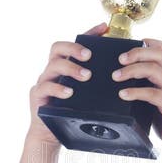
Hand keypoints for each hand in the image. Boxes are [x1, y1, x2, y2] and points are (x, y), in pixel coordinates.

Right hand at [28, 21, 108, 143]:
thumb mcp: (87, 96)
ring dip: (71, 68)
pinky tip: (69, 92)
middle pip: (58, 47)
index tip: (104, 28)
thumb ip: (97, 85)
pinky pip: (45, 87)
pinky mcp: (37, 95)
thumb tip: (124, 78)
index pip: (75, 43)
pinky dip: (58, 89)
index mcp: (66, 66)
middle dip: (74, 47)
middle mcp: (53, 70)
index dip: (89, 33)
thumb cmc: (71, 114)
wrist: (50, 135)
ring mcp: (44, 81)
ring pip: (53, 65)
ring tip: (86, 76)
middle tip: (89, 55)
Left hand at [112, 38, 161, 157]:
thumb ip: (145, 90)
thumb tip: (121, 87)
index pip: (161, 48)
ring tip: (115, 76)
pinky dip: (135, 92)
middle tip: (119, 60)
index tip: (126, 47)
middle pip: (156, 52)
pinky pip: (152, 93)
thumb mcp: (157, 101)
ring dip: (131, 70)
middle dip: (135, 52)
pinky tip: (123, 95)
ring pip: (153, 68)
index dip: (145, 43)